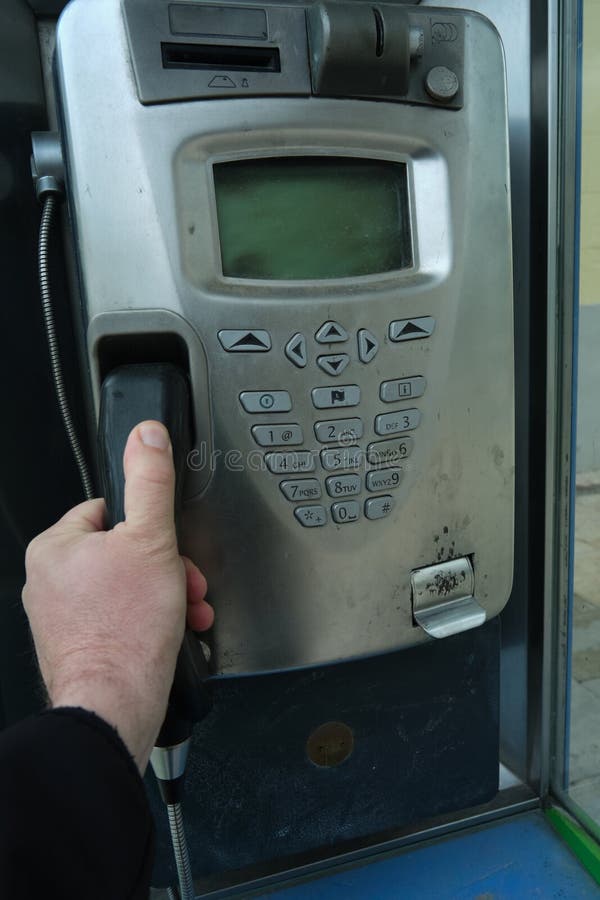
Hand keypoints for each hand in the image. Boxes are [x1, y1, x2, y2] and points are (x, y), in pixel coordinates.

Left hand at [22, 421, 212, 772]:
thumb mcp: (152, 540)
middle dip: (165, 568)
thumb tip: (146, 435)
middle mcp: (50, 580)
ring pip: (127, 586)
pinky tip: (170, 631)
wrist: (116, 705)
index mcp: (55, 547)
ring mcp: (63, 616)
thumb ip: (150, 482)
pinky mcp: (79, 644)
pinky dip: (151, 621)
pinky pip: (121, 617)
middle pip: (124, 552)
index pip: (110, 509)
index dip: (149, 526)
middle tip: (183, 583)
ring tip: (183, 611)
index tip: (166, 546)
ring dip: (166, 595)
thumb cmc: (126, 632)